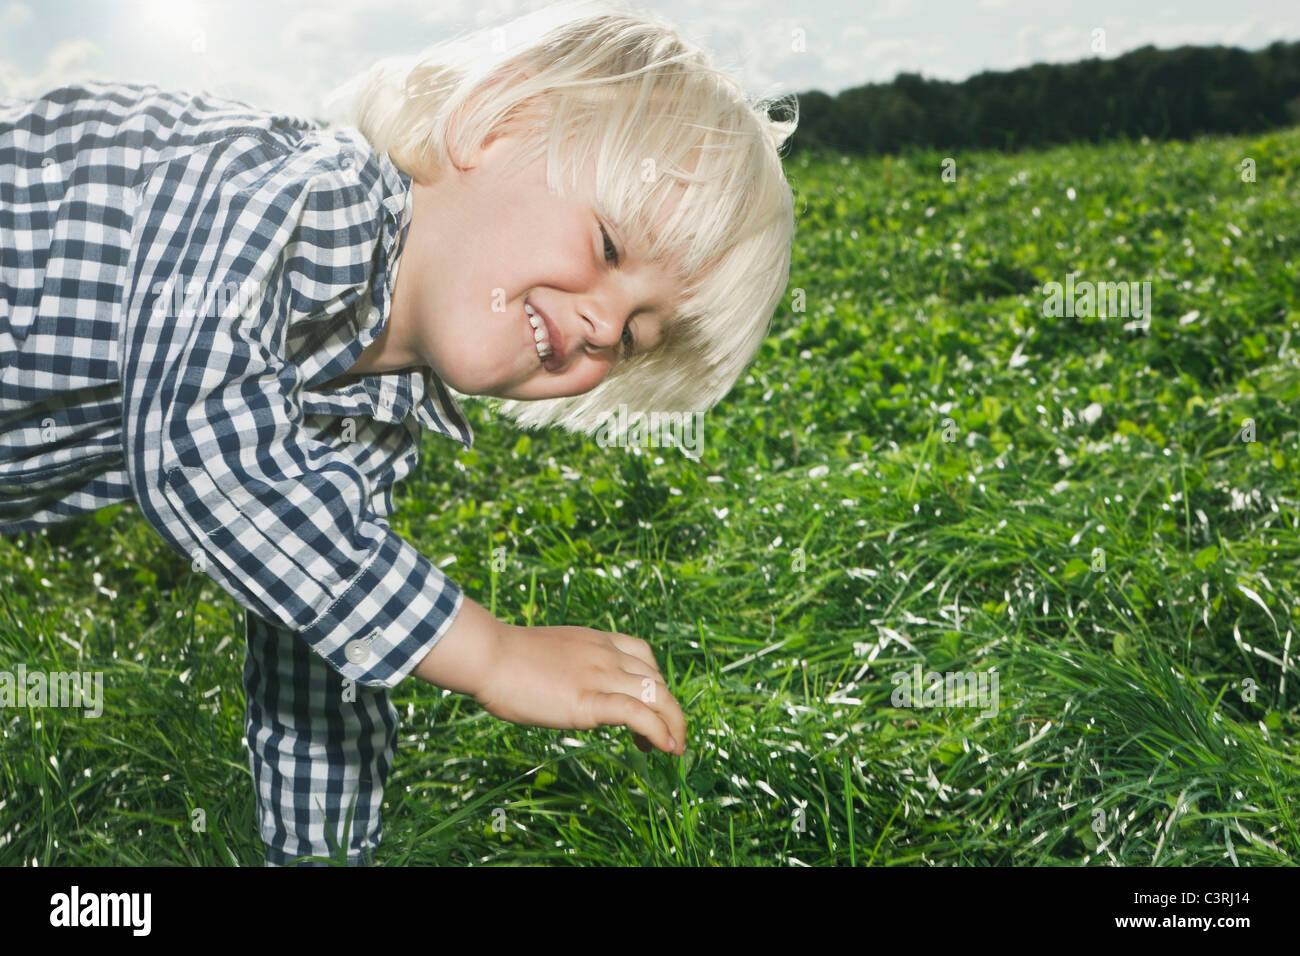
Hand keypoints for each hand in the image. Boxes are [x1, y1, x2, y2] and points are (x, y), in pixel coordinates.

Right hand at [473, 623, 686, 755]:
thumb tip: (563, 686)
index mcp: (596, 641)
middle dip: (668, 709)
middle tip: (667, 737)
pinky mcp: (590, 701)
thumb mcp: (548, 654)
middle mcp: (606, 655)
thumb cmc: (503, 658)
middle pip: (656, 679)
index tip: (651, 706)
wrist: (489, 655)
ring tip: (674, 748)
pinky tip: (661, 748)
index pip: (643, 655)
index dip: (655, 682)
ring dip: (673, 724)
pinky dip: (658, 731)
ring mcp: (600, 676)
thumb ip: (566, 667)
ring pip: (657, 695)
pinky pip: (638, 714)